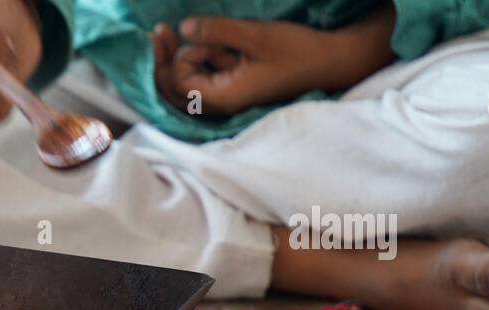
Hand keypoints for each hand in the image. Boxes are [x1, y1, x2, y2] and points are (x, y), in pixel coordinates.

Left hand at [151, 17, 341, 115]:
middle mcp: (220, 103)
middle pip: (174, 90)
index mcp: (224, 97)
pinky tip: (203, 39)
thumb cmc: (298, 51)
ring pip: (185, 83)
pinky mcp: (232, 86)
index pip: (180, 82)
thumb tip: (184, 27)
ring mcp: (225, 96)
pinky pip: (203, 76)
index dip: (180, 56)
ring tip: (170, 30)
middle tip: (158, 30)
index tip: (195, 34)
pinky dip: (197, 58)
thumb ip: (219, 31)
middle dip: (163, 60)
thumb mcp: (257, 36)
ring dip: (177, 58)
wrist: (330, 63)